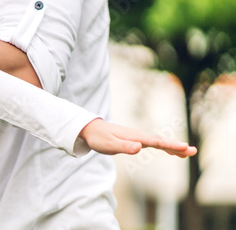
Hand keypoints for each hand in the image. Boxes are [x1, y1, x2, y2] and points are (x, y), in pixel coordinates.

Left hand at [79, 118, 196, 157]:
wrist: (90, 129)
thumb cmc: (99, 138)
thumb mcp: (109, 145)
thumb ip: (124, 146)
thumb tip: (139, 147)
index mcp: (135, 137)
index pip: (156, 142)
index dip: (170, 146)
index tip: (185, 148)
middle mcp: (139, 135)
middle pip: (161, 141)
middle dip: (177, 147)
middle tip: (193, 152)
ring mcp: (138, 137)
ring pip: (159, 142)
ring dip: (174, 148)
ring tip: (188, 153)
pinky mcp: (135, 140)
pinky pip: (154, 144)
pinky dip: (165, 147)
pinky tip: (171, 152)